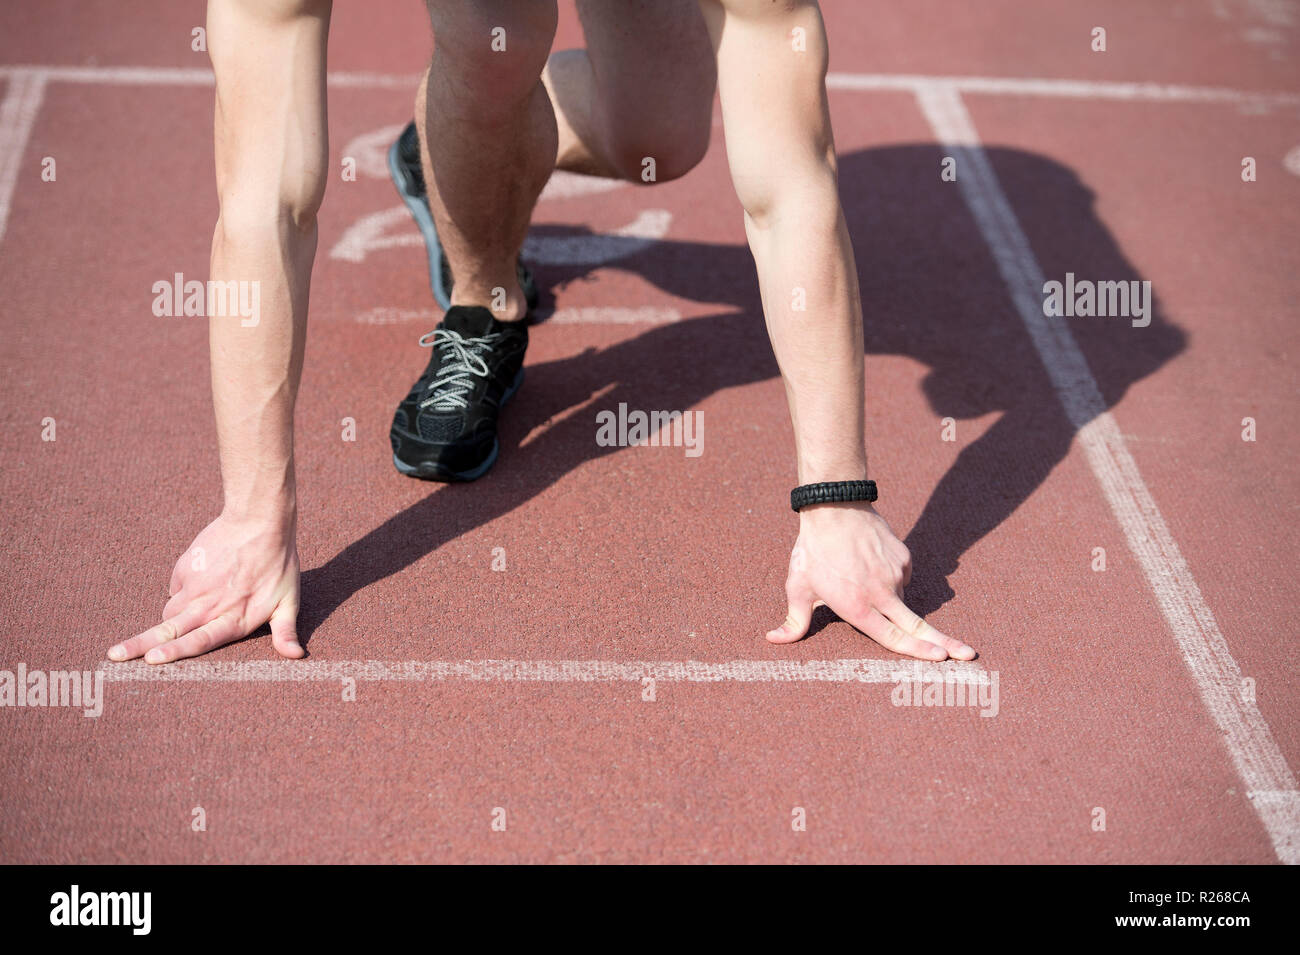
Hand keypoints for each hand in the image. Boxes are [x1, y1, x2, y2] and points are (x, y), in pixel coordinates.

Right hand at [109, 514, 302, 663]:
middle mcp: (210, 605)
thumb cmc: (279, 564)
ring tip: (153, 635)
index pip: (199, 641)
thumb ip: (286, 631)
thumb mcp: (289, 600)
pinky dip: (180, 593)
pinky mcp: (185, 567)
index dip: (175, 651)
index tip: (150, 661)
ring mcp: (194, 586)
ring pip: (169, 613)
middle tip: (113, 656)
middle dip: (139, 645)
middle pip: (169, 630)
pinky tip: (199, 585)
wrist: (260, 521)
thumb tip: (296, 656)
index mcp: (234, 617)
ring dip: (164, 624)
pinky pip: (173, 588)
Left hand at [767, 502, 974, 659]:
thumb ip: (793, 621)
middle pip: (918, 625)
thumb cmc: (813, 551)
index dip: (917, 651)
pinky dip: (890, 578)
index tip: (941, 659)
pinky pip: (901, 576)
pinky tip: (869, 564)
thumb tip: (773, 640)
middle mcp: (882, 594)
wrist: (834, 507)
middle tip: (969, 655)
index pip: (893, 637)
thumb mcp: (798, 587)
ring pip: (901, 598)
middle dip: (945, 644)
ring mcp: (896, 574)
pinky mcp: (904, 557)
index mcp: (858, 607)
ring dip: (888, 598)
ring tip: (857, 576)